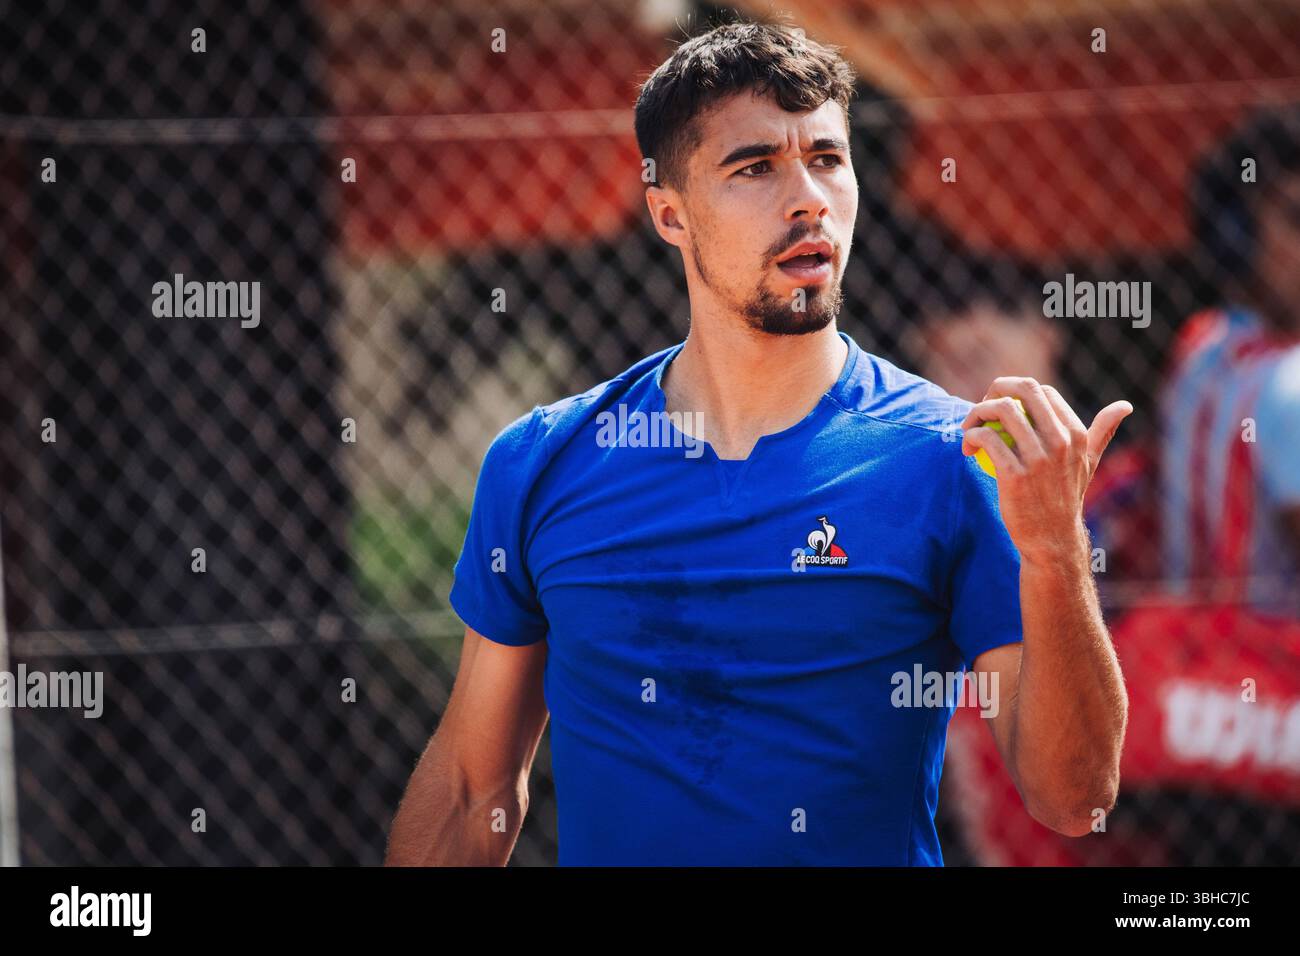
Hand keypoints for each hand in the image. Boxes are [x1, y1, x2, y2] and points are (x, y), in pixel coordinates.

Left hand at [960, 377, 1132, 562]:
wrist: (1052, 539)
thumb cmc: (1066, 497)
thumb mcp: (1089, 463)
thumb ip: (1102, 432)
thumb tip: (1125, 405)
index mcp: (1076, 434)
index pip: (1041, 391)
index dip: (1015, 392)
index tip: (1000, 410)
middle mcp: (1061, 442)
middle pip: (1024, 389)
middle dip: (995, 389)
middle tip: (981, 410)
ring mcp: (1039, 459)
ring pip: (1003, 410)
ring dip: (977, 413)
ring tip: (969, 429)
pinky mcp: (1016, 476)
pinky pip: (988, 439)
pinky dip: (972, 435)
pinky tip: (968, 447)